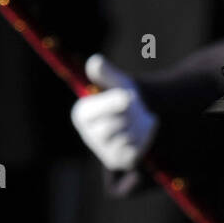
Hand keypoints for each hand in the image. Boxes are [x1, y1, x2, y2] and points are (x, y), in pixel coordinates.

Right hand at [71, 55, 158, 171]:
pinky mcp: (116, 161)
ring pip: (127, 137)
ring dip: (138, 126)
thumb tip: (95, 62)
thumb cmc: (124, 96)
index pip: (95, 111)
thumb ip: (106, 73)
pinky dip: (141, 140)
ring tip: (136, 120)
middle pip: (114, 124)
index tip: (128, 97)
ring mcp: (102, 149)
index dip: (113, 103)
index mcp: (82, 114)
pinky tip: (138, 134)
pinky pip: (133, 150)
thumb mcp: (117, 82)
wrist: (140, 117)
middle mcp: (88, 134)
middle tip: (134, 108)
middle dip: (130, 114)